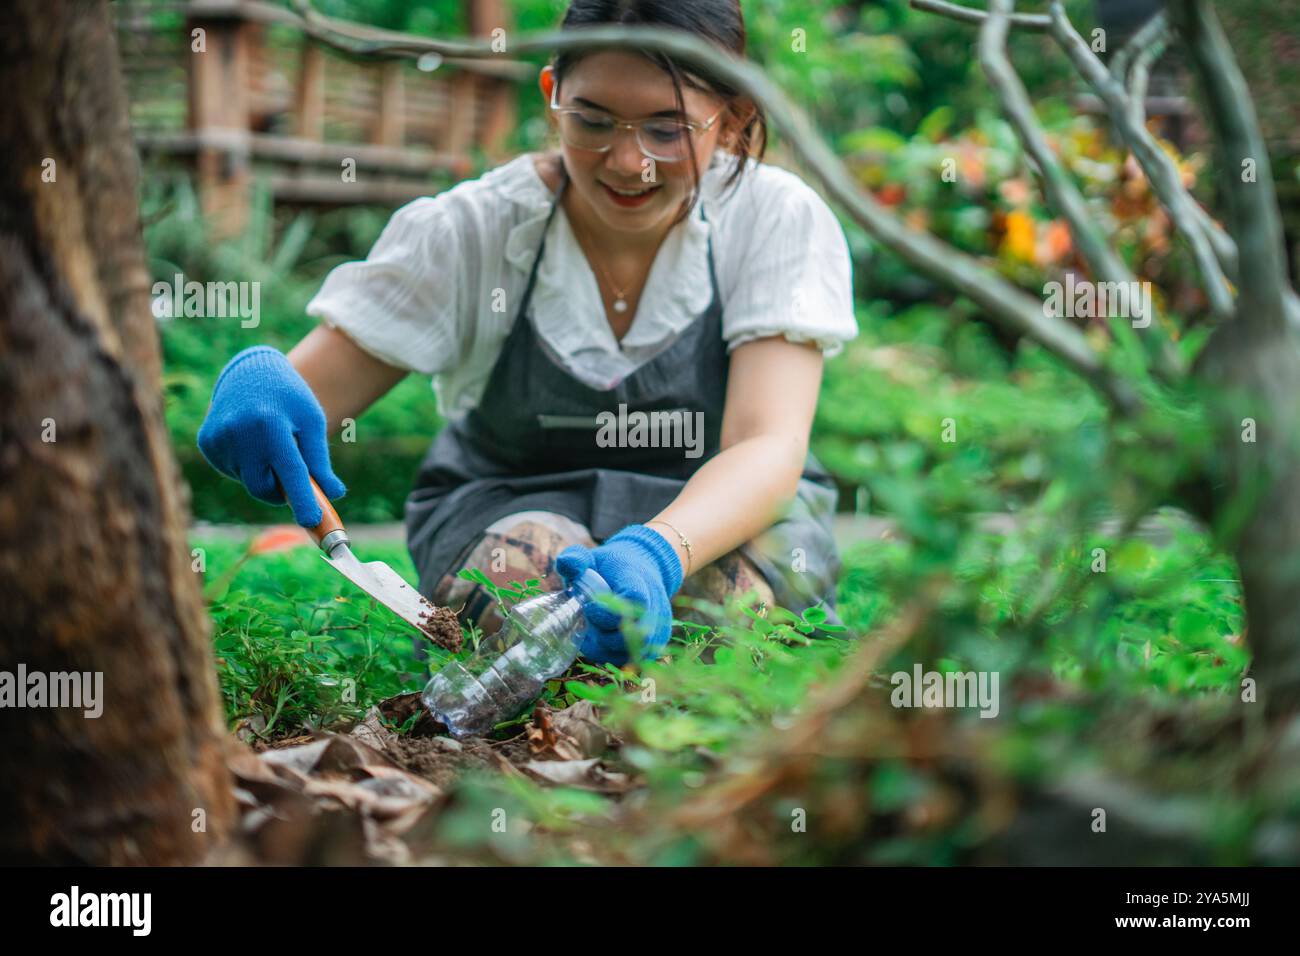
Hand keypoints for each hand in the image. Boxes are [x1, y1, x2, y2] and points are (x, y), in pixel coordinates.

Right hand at [197, 346, 345, 526]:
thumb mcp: (312, 422)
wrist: (250, 371)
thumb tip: (334, 494)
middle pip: (264, 487)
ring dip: (264, 473)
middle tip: (292, 473)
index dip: (302, 500)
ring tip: (269, 440)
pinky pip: (234, 471)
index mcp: (270, 425)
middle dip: (280, 490)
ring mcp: (219, 439)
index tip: (313, 522)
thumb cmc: (289, 398)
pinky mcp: (207, 443)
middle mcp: (239, 433)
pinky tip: (250, 440)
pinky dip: (247, 465)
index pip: (290, 472)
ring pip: (249, 481)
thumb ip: (319, 460)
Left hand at [554, 525, 683, 665]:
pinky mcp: (655, 645)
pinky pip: (632, 660)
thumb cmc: (610, 567)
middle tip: (590, 622)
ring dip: (607, 648)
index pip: (635, 600)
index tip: (589, 607)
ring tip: (594, 632)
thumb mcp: (591, 557)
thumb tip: (569, 565)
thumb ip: (576, 558)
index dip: (608, 611)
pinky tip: (601, 642)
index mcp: (638, 583)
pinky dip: (612, 656)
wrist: (641, 571)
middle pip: (635, 633)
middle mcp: (654, 608)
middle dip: (605, 633)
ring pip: (633, 652)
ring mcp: (657, 628)